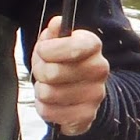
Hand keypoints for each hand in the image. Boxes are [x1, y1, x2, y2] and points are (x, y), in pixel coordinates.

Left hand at [31, 15, 108, 135]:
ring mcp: (95, 94)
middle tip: (44, 71)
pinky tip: (53, 102)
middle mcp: (100, 69)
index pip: (73, 47)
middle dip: (40, 71)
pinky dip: (44, 108)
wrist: (81, 91)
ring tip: (49, 86)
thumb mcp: (55, 41)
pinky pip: (50, 112)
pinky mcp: (87, 115)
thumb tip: (56, 24)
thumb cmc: (63, 62)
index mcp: (93, 45)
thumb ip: (54, 31)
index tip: (43, 50)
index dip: (49, 50)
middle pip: (53, 73)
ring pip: (48, 94)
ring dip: (41, 90)